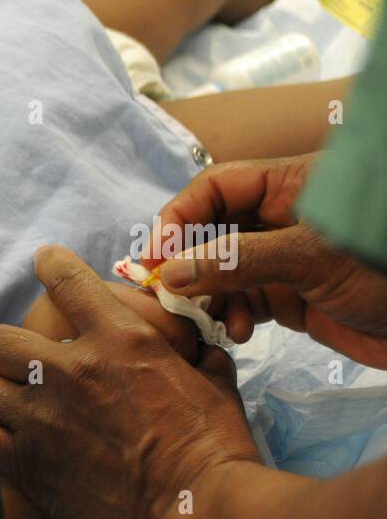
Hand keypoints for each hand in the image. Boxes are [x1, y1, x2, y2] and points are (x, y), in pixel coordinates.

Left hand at [0, 247, 260, 518]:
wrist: (201, 514)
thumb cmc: (218, 450)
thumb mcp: (215, 386)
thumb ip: (196, 358)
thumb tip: (199, 348)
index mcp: (119, 339)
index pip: (66, 281)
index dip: (50, 264)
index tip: (44, 261)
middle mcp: (70, 370)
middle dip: (5, 352)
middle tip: (18, 367)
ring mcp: (41, 417)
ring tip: (1, 405)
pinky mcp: (27, 464)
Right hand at [144, 155, 386, 366]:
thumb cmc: (385, 270)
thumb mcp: (310, 258)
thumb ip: (238, 261)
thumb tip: (170, 271)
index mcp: (289, 186)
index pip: (215, 187)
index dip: (179, 217)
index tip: (154, 256)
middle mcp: (281, 219)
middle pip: (211, 229)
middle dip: (187, 261)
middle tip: (165, 294)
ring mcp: (284, 259)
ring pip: (221, 270)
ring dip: (208, 296)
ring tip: (212, 320)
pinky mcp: (291, 297)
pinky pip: (242, 301)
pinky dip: (231, 316)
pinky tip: (238, 333)